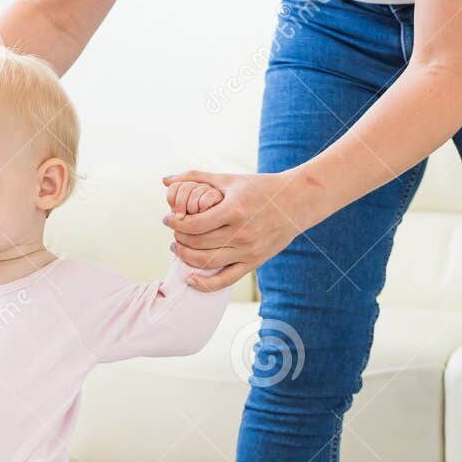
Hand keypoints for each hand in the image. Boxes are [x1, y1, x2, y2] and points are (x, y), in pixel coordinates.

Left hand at [161, 169, 312, 291]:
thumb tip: (165, 180)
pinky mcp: (253, 263)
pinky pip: (225, 280)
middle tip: (174, 232)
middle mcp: (241, 233)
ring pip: (207, 262)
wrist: (297, 202)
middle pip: (197, 243)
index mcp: (234, 210)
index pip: (194, 224)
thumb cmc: (261, 188)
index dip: (175, 223)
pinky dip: (204, 284)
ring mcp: (248, 251)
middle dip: (179, 238)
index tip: (168, 219)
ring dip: (186, 257)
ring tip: (178, 248)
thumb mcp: (229, 180)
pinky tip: (190, 278)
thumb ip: (196, 178)